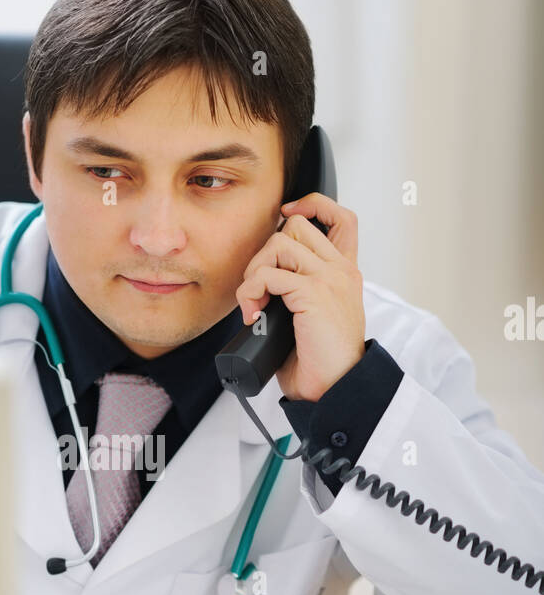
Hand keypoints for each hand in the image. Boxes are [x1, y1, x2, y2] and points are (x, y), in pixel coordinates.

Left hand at [236, 194, 365, 401]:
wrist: (334, 389)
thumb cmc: (319, 361)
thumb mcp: (311, 317)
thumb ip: (297, 290)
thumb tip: (260, 280)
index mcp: (344, 274)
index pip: (340, 218)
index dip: (312, 206)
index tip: (287, 216)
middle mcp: (341, 271)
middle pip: (295, 226)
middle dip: (265, 252)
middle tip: (259, 287)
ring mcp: (330, 279)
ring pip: (278, 244)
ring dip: (254, 273)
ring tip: (254, 303)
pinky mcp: (314, 293)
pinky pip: (268, 275)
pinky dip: (250, 292)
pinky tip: (252, 315)